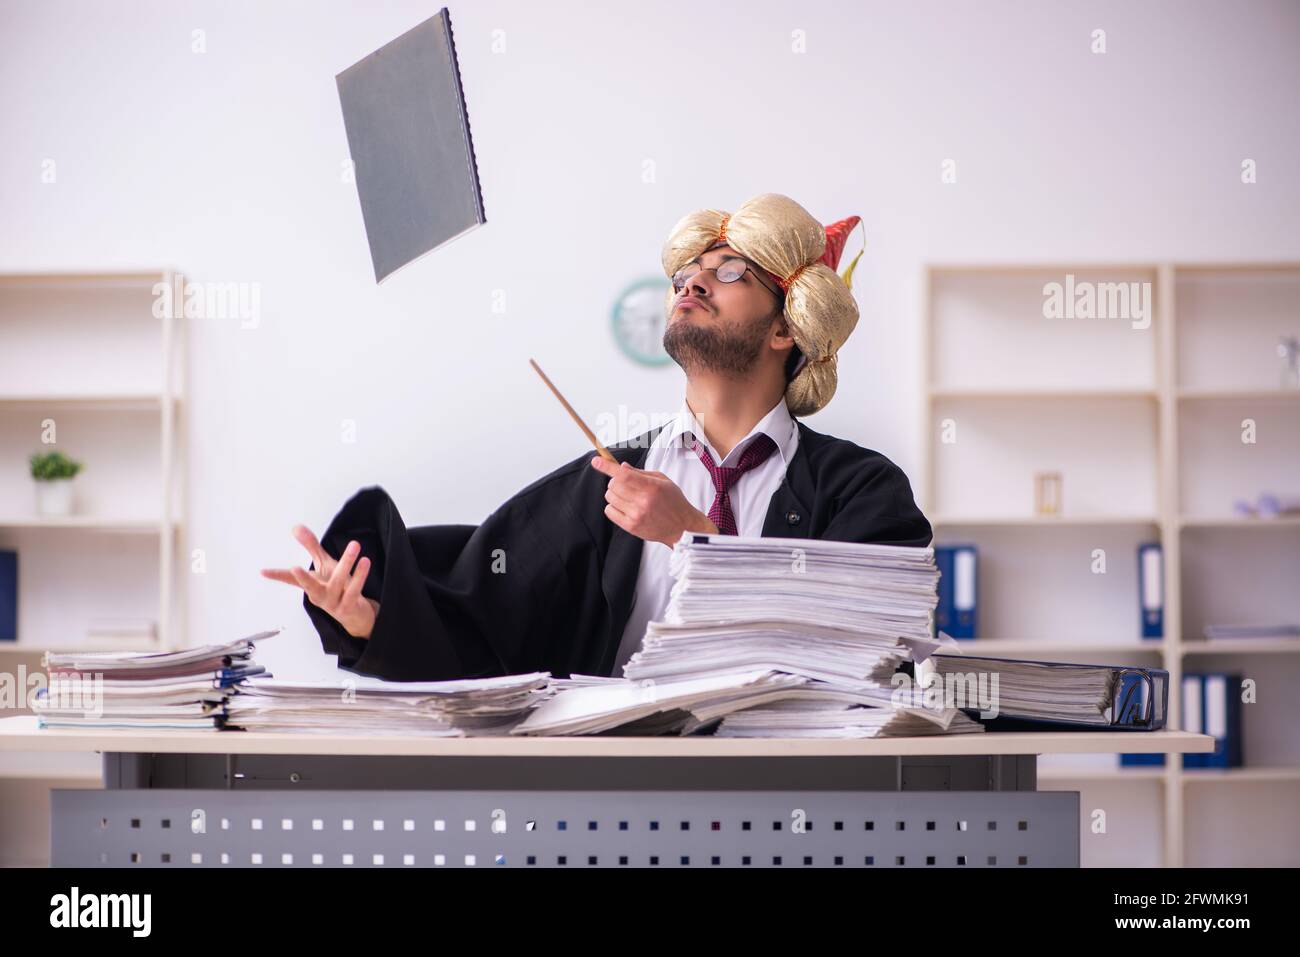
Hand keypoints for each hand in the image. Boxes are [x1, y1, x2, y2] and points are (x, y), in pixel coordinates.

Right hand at [261, 525, 378, 638]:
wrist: (355, 614)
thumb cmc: (337, 587)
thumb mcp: (324, 565)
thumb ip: (311, 546)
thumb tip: (296, 527)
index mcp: (311, 586)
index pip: (291, 580)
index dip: (277, 575)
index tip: (263, 572)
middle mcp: (319, 595)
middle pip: (310, 586)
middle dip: (302, 578)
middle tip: (295, 567)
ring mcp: (333, 602)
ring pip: (337, 582)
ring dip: (346, 563)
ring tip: (354, 545)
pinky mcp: (349, 606)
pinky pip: (355, 590)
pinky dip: (360, 576)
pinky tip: (364, 561)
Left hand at [589, 456, 718, 546]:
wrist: (682, 527)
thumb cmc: (674, 502)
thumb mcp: (663, 481)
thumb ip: (641, 473)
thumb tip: (622, 467)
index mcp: (652, 487)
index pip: (624, 475)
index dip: (608, 467)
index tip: (596, 461)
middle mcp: (643, 502)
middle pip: (613, 485)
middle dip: (616, 481)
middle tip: (627, 485)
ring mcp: (636, 515)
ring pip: (610, 497)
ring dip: (615, 494)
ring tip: (628, 497)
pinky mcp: (631, 527)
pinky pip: (609, 511)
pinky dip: (613, 507)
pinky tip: (625, 507)